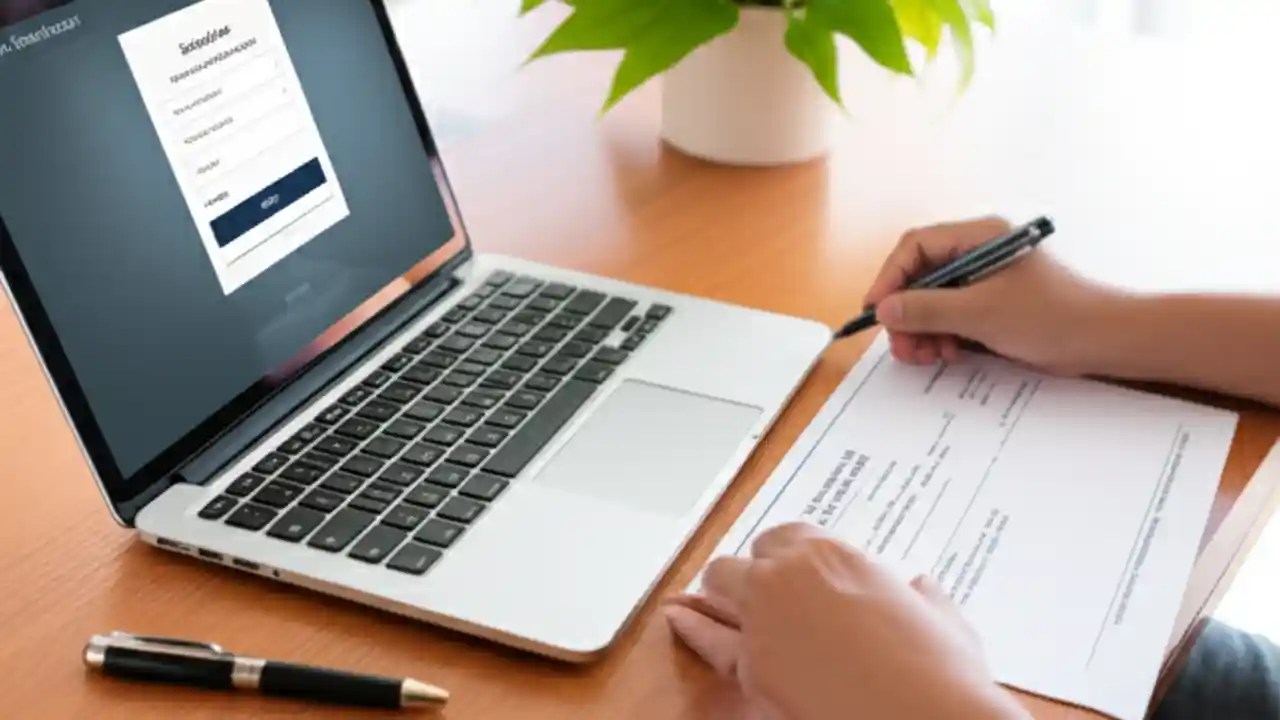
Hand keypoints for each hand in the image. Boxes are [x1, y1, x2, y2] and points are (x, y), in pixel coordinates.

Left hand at [665, 524, 1028, 719]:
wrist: (923, 717)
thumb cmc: (941, 675)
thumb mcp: (943, 620)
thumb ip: (923, 598)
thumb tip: (922, 591)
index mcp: (835, 556)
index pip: (787, 537)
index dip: (788, 558)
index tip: (795, 571)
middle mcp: (791, 577)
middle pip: (749, 557)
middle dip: (752, 572)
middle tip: (761, 591)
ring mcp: (763, 620)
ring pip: (720, 583)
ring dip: (721, 592)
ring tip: (715, 597)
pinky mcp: (750, 667)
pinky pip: (709, 640)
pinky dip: (694, 628)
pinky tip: (678, 618)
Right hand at [864, 217, 1118, 374]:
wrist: (1106, 340)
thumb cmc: (1053, 317)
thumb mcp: (981, 314)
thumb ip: (927, 308)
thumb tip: (884, 309)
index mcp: (978, 236)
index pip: (916, 246)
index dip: (890, 277)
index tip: (877, 311)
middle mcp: (978, 252)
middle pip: (921, 275)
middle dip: (906, 312)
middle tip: (903, 346)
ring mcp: (986, 280)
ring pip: (934, 299)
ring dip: (922, 328)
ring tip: (927, 355)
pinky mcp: (994, 305)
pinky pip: (953, 316)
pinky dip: (943, 335)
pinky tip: (948, 354)